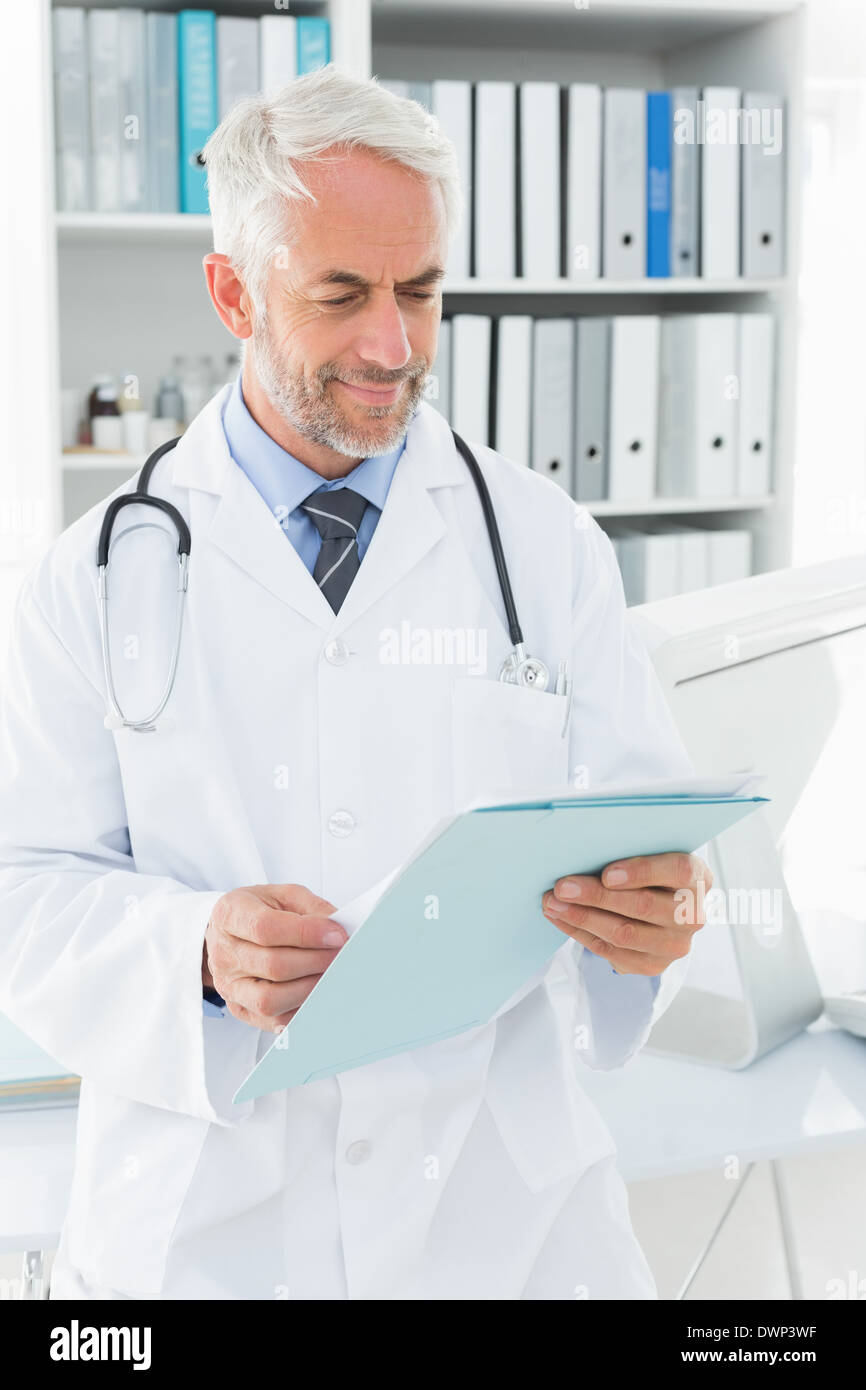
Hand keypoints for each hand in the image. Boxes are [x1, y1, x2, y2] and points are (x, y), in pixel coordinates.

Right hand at [204, 884, 345, 1031]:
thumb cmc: (259, 911)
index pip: (266, 928)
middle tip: (342, 956)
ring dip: (309, 989)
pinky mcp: (239, 1009)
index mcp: (230, 915)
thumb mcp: (282, 895)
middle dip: (316, 961)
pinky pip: (272, 1020)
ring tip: (331, 974)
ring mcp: (229, 985)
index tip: (337, 935)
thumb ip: (311, 907)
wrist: (229, 933)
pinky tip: (317, 993)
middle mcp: (223, 953)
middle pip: (273, 965)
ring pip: (270, 1000)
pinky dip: (300, 1010)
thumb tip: (338, 930)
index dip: (306, 933)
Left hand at [541, 852, 711, 976]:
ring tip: (553, 903)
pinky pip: (611, 951)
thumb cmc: (651, 872)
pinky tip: (560, 918)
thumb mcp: (652, 854)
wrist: (664, 906)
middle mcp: (693, 915)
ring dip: (581, 917)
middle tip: (562, 887)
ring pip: (624, 933)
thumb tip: (587, 850)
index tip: (606, 873)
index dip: (642, 872)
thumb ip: (631, 850)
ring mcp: (675, 945)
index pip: (678, 871)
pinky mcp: (652, 965)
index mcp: (697, 878)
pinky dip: (580, 933)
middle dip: (596, 896)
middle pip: (643, 906)